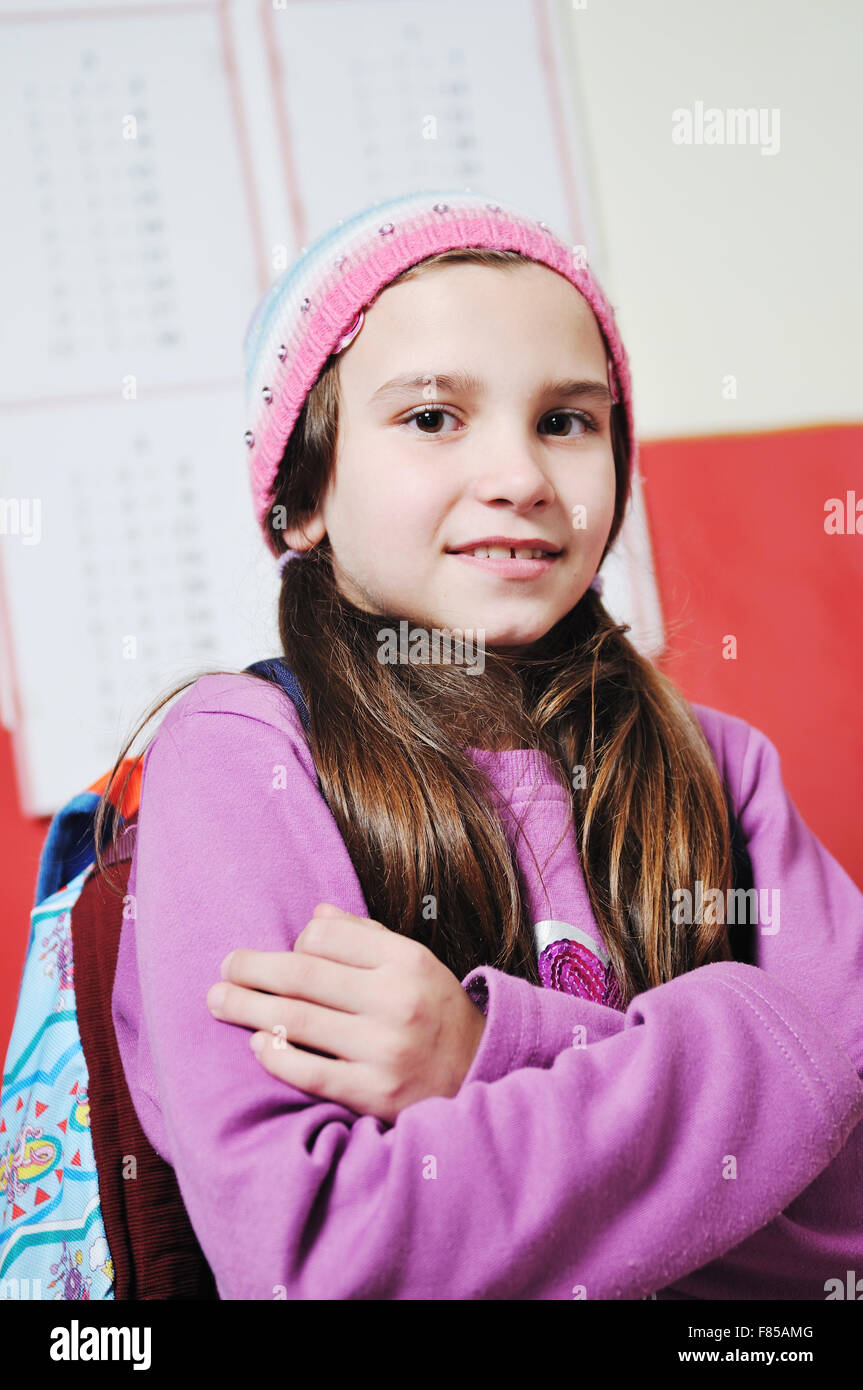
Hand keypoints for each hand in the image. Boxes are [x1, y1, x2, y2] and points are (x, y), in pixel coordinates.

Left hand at [206, 904, 485, 1123]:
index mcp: (406, 960)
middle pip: (302, 976)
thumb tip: (315, 918)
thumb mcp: (413, 963)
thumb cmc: (433, 1011)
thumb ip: (365, 937)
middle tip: (223, 970)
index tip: (281, 952)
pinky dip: (277, 1056)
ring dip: (248, 1009)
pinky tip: (257, 1044)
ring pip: (298, 1021)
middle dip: (251, 970)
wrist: (479, 1076)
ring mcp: (385, 1050)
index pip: (327, 938)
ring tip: (220, 1002)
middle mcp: (397, 1001)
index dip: (295, 941)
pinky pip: (310, 1073)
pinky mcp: (375, 1094)